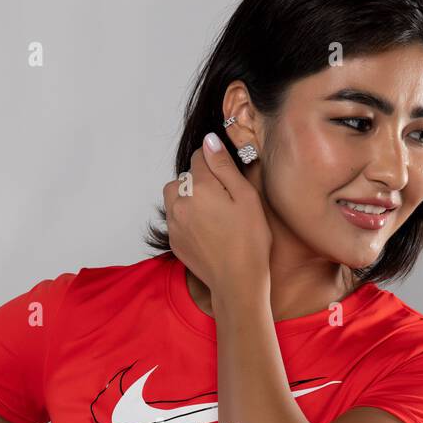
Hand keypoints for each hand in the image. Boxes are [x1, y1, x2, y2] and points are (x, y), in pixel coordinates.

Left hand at [162, 135, 271, 305]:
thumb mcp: (246, 197)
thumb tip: (209, 141)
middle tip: (223, 199)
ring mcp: (174, 223)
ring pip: (175, 196)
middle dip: (200, 181)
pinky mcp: (174, 240)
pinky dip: (187, 217)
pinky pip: (175, 218)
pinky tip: (207, 229)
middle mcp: (180, 202)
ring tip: (212, 213)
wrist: (237, 282)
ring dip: (189, 197)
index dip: (215, 162)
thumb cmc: (249, 241)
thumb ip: (224, 166)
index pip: (199, 157)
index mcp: (200, 187)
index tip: (227, 178)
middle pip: (184, 177)